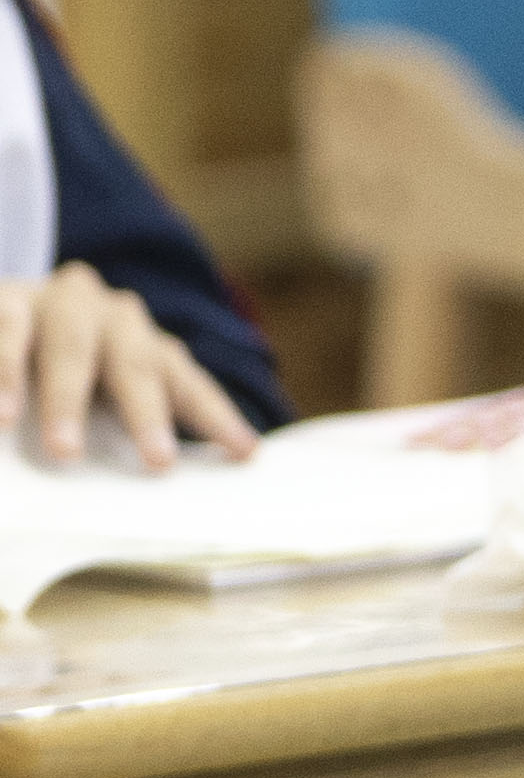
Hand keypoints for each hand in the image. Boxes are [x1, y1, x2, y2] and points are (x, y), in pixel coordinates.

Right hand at [0, 263, 259, 470]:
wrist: (3, 312)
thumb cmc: (58, 367)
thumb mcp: (97, 395)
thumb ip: (122, 429)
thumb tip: (161, 478)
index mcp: (145, 345)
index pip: (187, 383)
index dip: (217, 416)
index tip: (244, 453)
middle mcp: (113, 319)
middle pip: (136, 365)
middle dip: (148, 415)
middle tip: (159, 462)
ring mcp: (63, 304)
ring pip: (72, 348)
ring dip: (67, 401)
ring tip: (64, 451)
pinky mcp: (11, 299)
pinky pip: (10, 332)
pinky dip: (5, 373)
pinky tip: (5, 414)